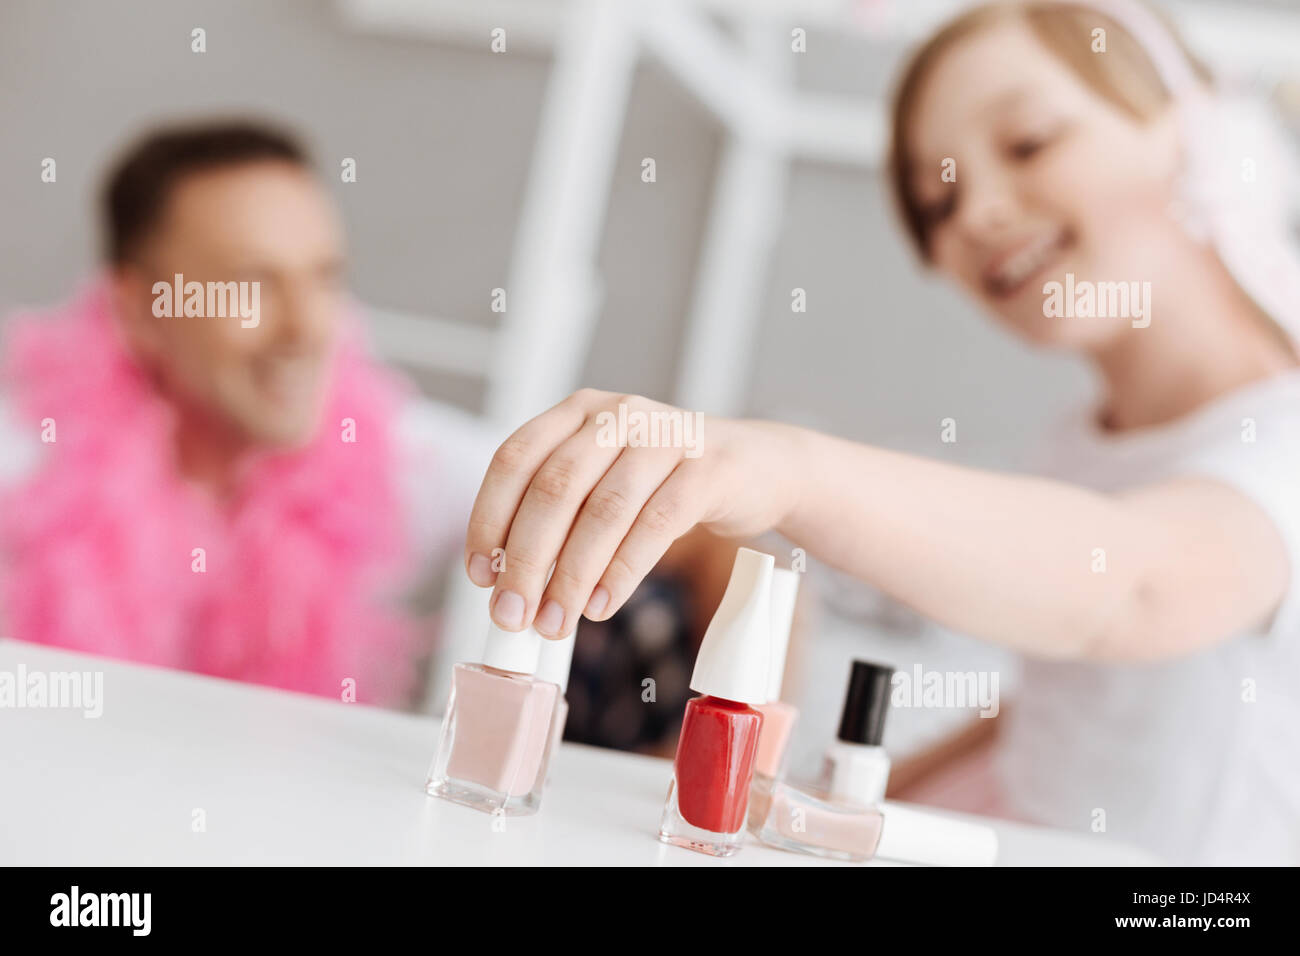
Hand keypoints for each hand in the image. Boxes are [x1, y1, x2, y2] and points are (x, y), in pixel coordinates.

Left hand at [463, 389, 800, 636]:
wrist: (756, 467)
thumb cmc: (665, 482)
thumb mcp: (606, 480)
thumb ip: (562, 513)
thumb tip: (508, 582)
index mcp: (579, 412)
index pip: (515, 459)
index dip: (489, 518)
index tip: (479, 573)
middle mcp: (617, 416)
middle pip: (555, 489)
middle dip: (526, 560)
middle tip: (512, 614)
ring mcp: (666, 437)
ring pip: (604, 511)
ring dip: (572, 576)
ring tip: (556, 622)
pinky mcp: (707, 469)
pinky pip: (656, 525)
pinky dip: (623, 572)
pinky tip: (602, 605)